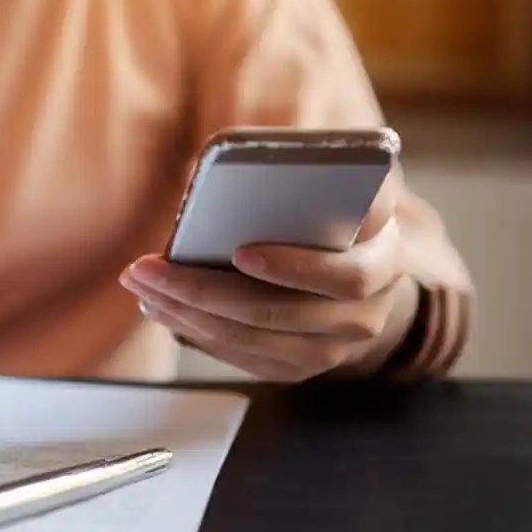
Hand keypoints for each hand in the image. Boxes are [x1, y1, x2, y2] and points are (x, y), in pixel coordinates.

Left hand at [120, 183, 419, 380]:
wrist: (364, 262)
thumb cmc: (336, 207)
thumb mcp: (336, 180)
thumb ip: (306, 170)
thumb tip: (225, 165)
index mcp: (387, 255)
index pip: (347, 274)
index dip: (295, 268)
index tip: (240, 252)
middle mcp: (370, 309)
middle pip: (282, 312)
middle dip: (207, 291)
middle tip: (150, 270)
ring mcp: (337, 346)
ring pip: (256, 339)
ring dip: (190, 314)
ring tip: (144, 287)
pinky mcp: (303, 366)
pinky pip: (245, 357)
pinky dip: (198, 333)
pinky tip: (162, 307)